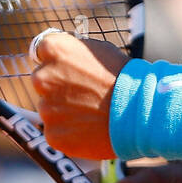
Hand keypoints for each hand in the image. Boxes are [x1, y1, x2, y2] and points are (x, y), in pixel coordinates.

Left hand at [30, 33, 128, 159]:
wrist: (140, 112)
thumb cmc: (123, 77)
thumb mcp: (98, 50)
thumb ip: (72, 52)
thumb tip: (59, 57)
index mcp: (53, 49)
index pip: (41, 53)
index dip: (58, 62)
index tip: (71, 69)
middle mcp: (42, 77)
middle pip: (43, 81)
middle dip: (58, 86)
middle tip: (84, 93)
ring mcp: (46, 108)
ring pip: (50, 108)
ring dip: (64, 110)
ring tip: (91, 111)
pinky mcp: (52, 134)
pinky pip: (56, 131)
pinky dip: (69, 131)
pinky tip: (89, 127)